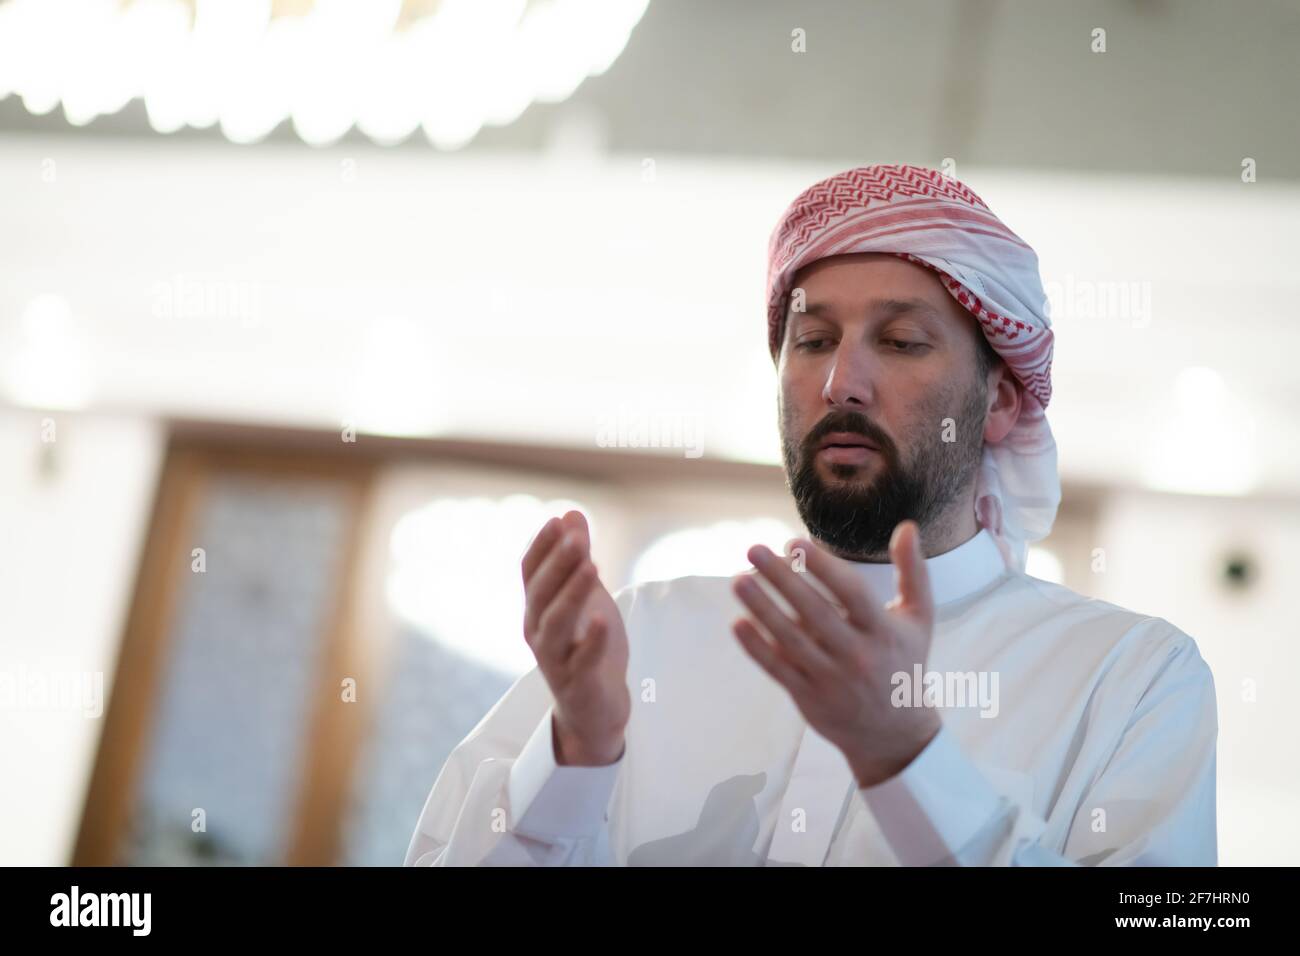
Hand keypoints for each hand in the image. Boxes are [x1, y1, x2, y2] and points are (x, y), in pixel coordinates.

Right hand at [522, 510, 628, 765]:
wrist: (596, 707)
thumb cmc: (588, 646)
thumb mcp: (586, 596)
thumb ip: (577, 557)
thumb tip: (571, 513)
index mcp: (537, 609)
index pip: (529, 573)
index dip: (542, 547)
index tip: (557, 521)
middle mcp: (538, 632)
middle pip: (540, 594)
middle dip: (557, 563)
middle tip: (575, 538)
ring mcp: (555, 660)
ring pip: (556, 624)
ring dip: (572, 594)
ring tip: (591, 567)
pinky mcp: (578, 683)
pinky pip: (582, 660)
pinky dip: (591, 639)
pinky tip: (602, 618)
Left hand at [730, 520, 940, 787]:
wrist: (894, 734)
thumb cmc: (904, 662)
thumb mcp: (918, 618)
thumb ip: (913, 572)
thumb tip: (907, 526)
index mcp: (883, 631)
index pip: (851, 593)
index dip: (821, 566)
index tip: (793, 542)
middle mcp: (857, 655)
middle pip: (814, 612)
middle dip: (781, 578)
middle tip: (753, 550)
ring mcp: (831, 678)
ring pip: (791, 640)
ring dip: (761, 608)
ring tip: (738, 580)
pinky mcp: (809, 697)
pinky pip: (778, 669)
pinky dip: (756, 648)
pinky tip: (737, 622)